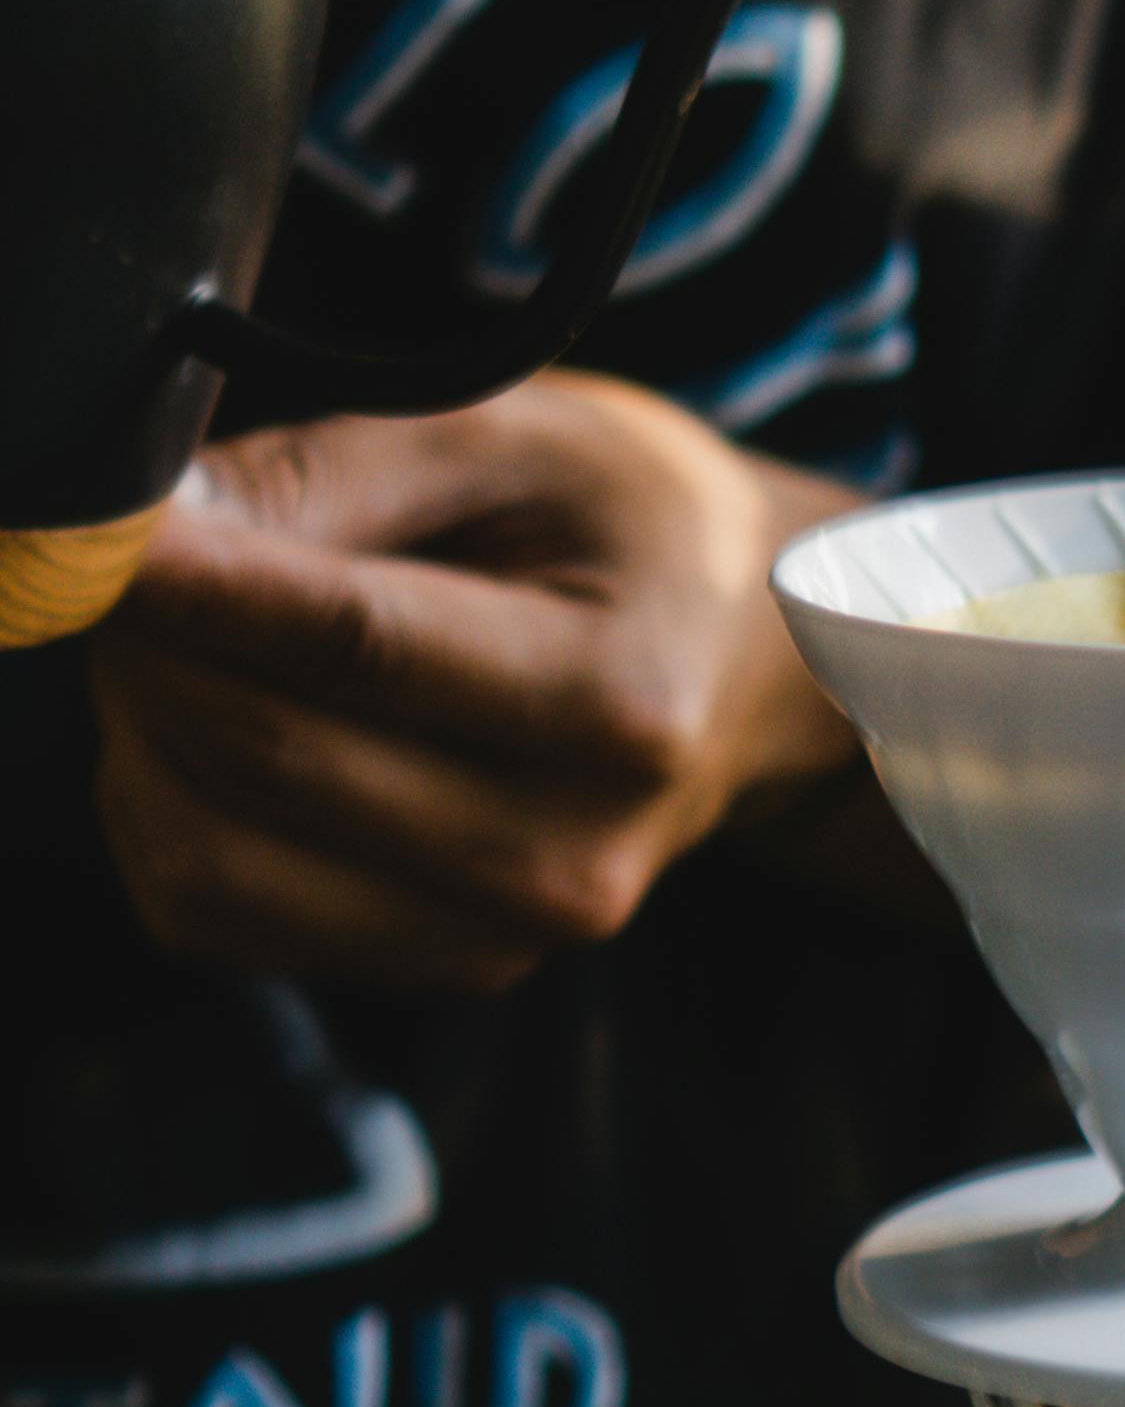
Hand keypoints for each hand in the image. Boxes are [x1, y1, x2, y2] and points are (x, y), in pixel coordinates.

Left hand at [91, 374, 860, 993]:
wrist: (748, 669)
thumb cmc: (634, 529)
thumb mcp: (517, 435)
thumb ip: (335, 469)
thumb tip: (159, 521)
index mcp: (617, 704)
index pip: (352, 650)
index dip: (193, 584)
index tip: (94, 531)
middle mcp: (565, 855)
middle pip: (260, 760)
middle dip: (151, 647)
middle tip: (142, 559)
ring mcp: (499, 939)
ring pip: (205, 866)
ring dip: (141, 739)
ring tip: (187, 642)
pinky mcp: (430, 971)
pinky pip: (209, 915)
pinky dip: (167, 812)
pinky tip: (219, 727)